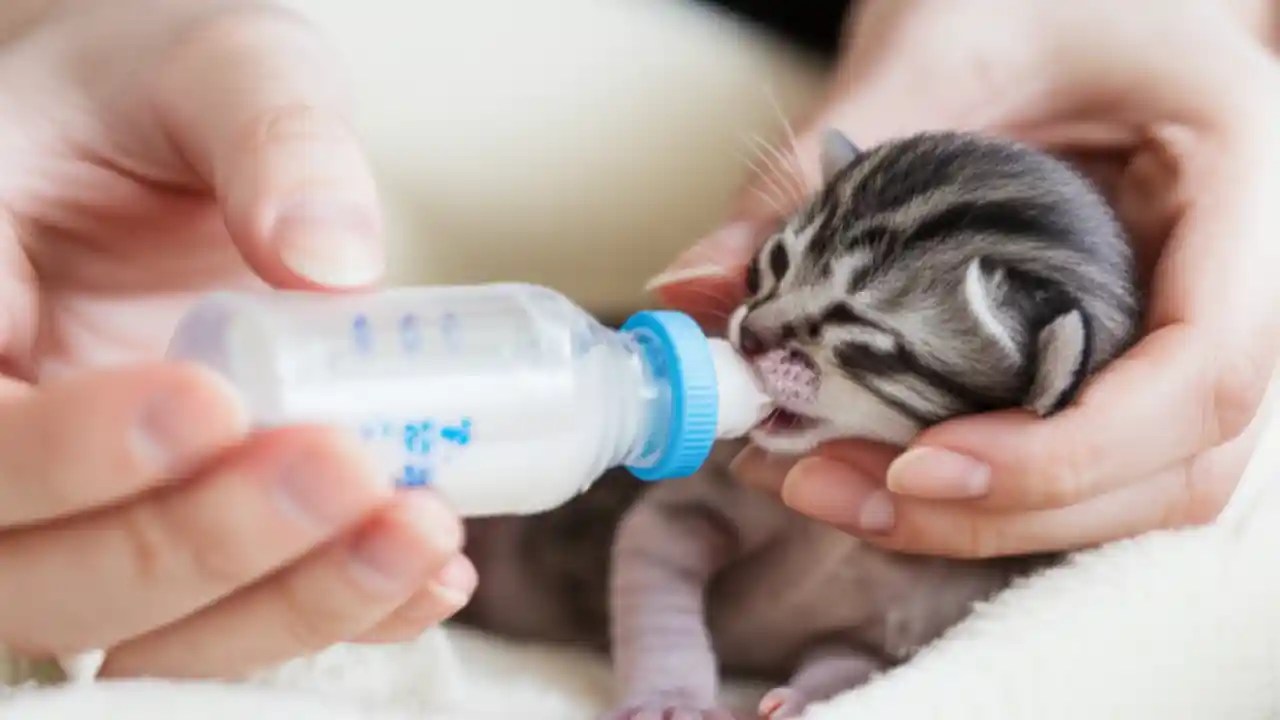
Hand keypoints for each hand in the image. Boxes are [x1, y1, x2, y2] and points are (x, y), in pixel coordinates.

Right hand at [0, 0, 474, 677]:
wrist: (184, 150)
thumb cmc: (174, 99)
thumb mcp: (225, 69)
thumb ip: (271, 136)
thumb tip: (331, 257)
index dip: (66, 449)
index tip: (211, 402)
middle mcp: (4, 427)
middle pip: (35, 565)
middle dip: (192, 538)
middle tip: (342, 468)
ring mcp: (85, 506)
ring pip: (130, 627)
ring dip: (276, 605)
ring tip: (415, 532)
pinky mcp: (177, 534)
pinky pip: (229, 624)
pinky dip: (331, 616)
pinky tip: (427, 574)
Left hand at [650, 0, 1279, 557]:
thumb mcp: (930, 49)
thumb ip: (811, 172)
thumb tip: (693, 293)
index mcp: (1239, 174)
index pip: (1205, 371)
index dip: (1071, 453)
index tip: (924, 467)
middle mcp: (1240, 269)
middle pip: (1171, 460)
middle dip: (1004, 506)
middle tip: (840, 492)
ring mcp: (1193, 316)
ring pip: (1137, 482)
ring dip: (987, 516)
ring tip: (833, 488)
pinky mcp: (1130, 341)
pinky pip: (1089, 450)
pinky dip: (987, 483)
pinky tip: (873, 465)